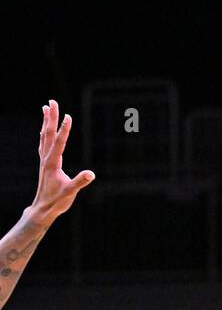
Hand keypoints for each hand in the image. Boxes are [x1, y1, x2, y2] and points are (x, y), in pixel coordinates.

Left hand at [30, 101, 94, 223]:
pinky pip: (43, 143)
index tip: (68, 115)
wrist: (43, 208)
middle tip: (53, 101)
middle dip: (51, 117)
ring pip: (44, 135)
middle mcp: (46, 158)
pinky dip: (44, 132)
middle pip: (49, 133)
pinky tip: (44, 129)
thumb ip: (80, 182)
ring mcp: (44, 160)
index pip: (60, 142)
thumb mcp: (70, 192)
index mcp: (53, 163)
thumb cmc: (57, 201)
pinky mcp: (44, 163)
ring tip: (46, 107)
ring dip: (46, 121)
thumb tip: (91, 174)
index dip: (64, 129)